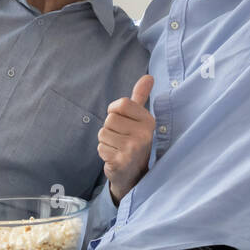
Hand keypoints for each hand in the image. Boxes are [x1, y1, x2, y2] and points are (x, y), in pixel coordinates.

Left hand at [97, 75, 154, 204]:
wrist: (135, 173)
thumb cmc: (134, 140)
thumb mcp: (140, 118)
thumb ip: (141, 97)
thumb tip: (148, 77)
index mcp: (149, 120)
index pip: (120, 104)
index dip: (115, 112)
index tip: (123, 122)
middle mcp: (144, 134)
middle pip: (109, 119)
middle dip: (110, 128)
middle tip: (121, 138)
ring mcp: (133, 148)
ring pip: (103, 133)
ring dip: (106, 141)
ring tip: (118, 148)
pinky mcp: (122, 161)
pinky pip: (100, 148)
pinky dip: (104, 152)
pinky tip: (116, 157)